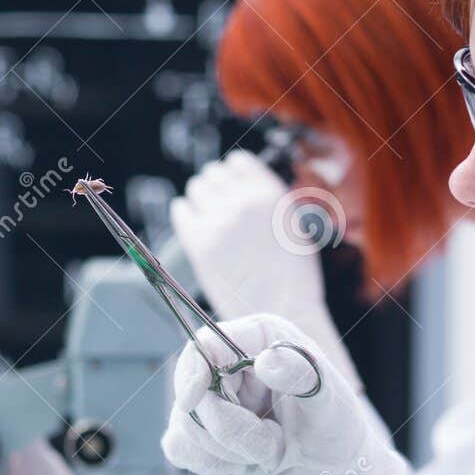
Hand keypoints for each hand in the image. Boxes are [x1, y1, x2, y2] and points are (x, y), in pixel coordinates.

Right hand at [160, 314, 405, 474]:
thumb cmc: (333, 434)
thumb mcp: (332, 406)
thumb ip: (303, 378)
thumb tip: (266, 361)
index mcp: (259, 340)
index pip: (208, 344)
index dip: (196, 369)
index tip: (195, 397)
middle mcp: (227, 364)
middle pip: (192, 390)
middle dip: (231, 430)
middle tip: (275, 449)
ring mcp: (206, 400)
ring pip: (186, 424)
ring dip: (233, 453)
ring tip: (272, 455)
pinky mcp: (192, 435)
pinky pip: (179, 448)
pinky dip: (219, 466)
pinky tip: (250, 468)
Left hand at [170, 150, 363, 389]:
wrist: (283, 312)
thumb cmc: (293, 276)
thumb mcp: (293, 224)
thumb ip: (270, 200)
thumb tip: (246, 184)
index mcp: (270, 194)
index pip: (238, 162)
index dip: (233, 172)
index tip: (230, 181)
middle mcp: (243, 203)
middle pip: (213, 174)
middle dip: (215, 186)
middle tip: (216, 201)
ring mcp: (219, 222)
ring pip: (195, 188)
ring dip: (199, 197)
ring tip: (206, 213)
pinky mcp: (199, 243)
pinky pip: (180, 211)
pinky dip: (184, 212)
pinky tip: (191, 220)